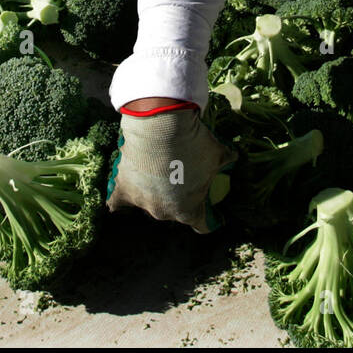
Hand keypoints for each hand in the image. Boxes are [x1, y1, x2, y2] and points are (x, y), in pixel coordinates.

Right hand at [106, 98, 235, 233]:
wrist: (161, 127)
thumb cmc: (194, 144)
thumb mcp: (218, 153)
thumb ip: (227, 160)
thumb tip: (234, 158)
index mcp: (189, 211)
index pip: (202, 226)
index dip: (210, 220)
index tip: (215, 212)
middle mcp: (164, 213)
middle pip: (173, 213)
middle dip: (179, 201)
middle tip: (182, 180)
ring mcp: (142, 202)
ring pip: (148, 204)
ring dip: (153, 193)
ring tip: (155, 174)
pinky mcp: (122, 190)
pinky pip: (118, 202)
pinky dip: (121, 199)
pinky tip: (122, 193)